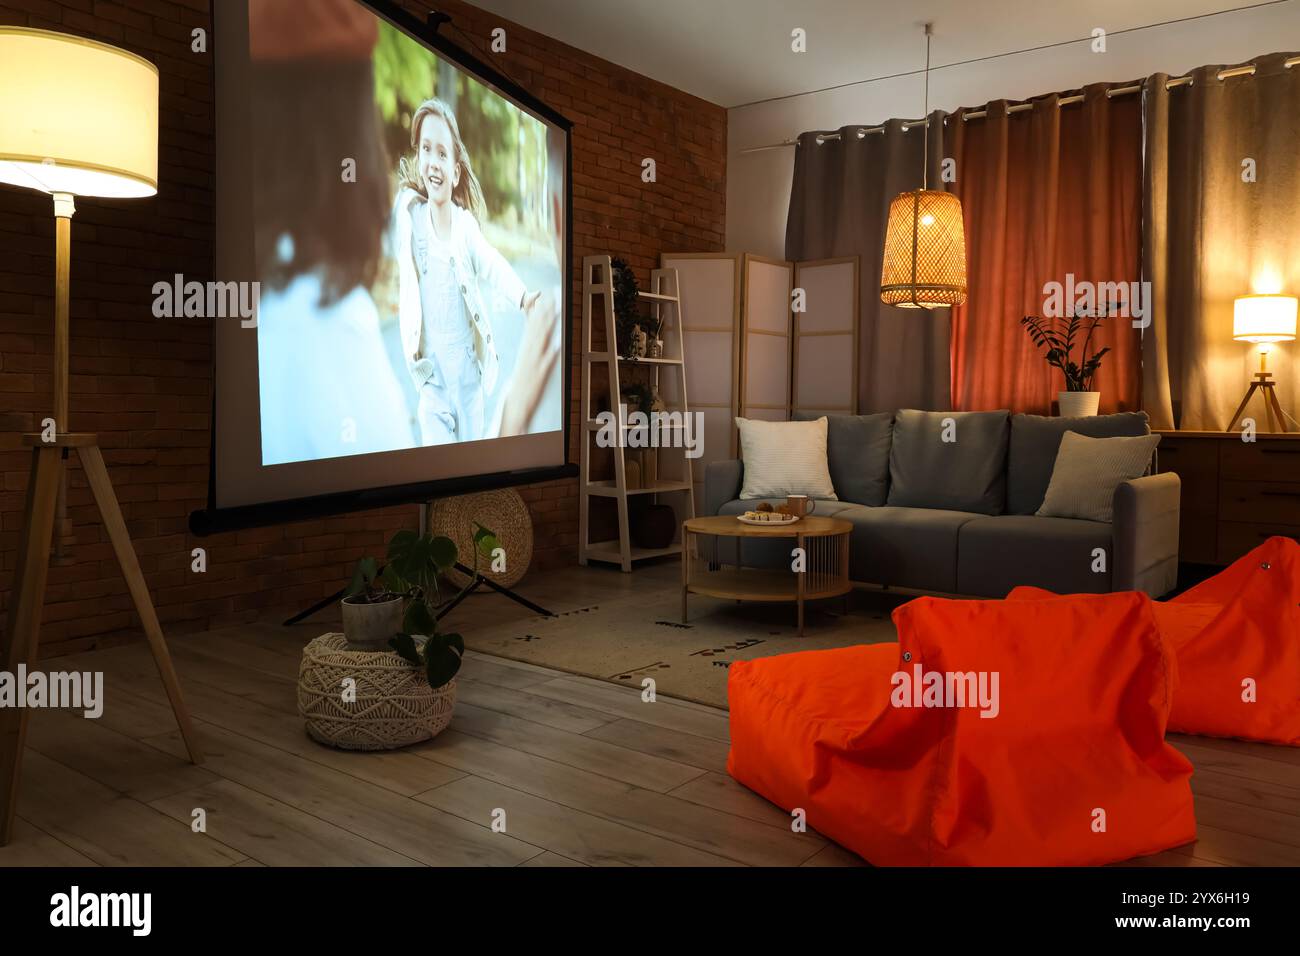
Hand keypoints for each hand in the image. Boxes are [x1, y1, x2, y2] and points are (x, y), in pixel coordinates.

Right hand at [501, 289, 560, 435]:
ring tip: (556, 310)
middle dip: (545, 311)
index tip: (544, 297)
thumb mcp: (525, 361)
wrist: (516, 404)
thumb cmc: (521, 385)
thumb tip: (537, 335)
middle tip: (551, 295)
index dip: (539, 310)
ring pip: (542, 339)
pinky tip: (558, 342)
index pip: (532, 325)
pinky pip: (547, 361)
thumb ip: (531, 347)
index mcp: (526, 350)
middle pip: (538, 328)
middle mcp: (530, 353)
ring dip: (548, 324)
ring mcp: (535, 363)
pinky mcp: (541, 374)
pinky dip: (552, 351)